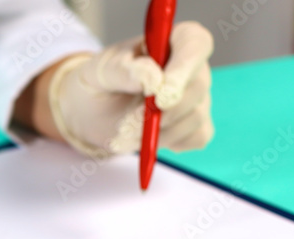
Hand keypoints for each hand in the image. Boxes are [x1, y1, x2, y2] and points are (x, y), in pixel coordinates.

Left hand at [41, 21, 213, 155]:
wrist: (96, 112)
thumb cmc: (101, 83)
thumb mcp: (102, 72)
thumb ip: (123, 70)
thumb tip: (153, 79)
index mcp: (172, 41)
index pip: (195, 44)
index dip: (183, 68)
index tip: (160, 95)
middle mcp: (192, 66)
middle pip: (197, 86)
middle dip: (163, 112)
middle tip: (128, 123)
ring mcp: (198, 96)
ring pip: (196, 116)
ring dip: (159, 132)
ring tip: (126, 130)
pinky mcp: (196, 124)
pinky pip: (195, 137)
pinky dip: (169, 143)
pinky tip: (146, 138)